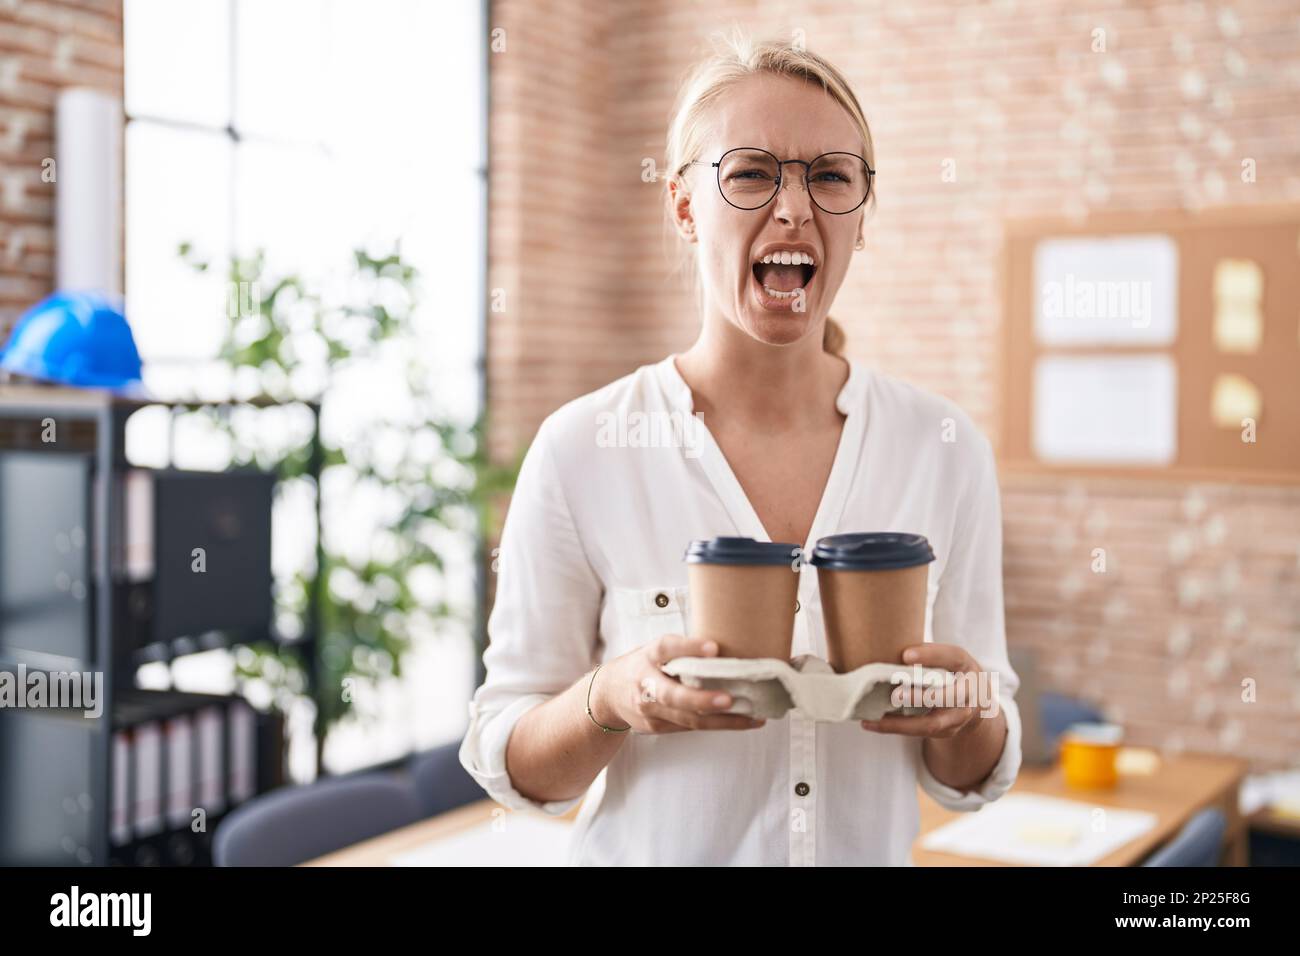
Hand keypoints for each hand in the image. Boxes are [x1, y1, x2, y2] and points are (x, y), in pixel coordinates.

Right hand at [592, 633, 766, 733]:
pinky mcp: (657, 727)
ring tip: (752, 716)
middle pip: (673, 694)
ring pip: (687, 718)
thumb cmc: (644, 665)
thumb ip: (681, 651)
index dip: (689, 647)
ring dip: (722, 720)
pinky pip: (690, 727)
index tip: (713, 647)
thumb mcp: (655, 651)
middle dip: (702, 699)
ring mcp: (650, 709)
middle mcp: (646, 683)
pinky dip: (718, 725)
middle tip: (730, 698)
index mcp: (648, 655)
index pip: (666, 648)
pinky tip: (743, 722)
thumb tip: (727, 647)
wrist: (608, 695)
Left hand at [859, 643, 981, 739]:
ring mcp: (959, 717)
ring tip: (874, 717)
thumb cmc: (951, 671)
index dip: (931, 656)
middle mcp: (968, 694)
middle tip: (895, 695)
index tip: (906, 654)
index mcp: (966, 667)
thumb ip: (926, 654)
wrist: (976, 702)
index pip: (953, 658)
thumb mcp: (947, 659)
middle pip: (949, 697)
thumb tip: (888, 647)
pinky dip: (894, 727)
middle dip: (922, 697)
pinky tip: (872, 723)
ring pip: (932, 723)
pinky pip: (919, 731)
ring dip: (901, 722)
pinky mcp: (946, 731)